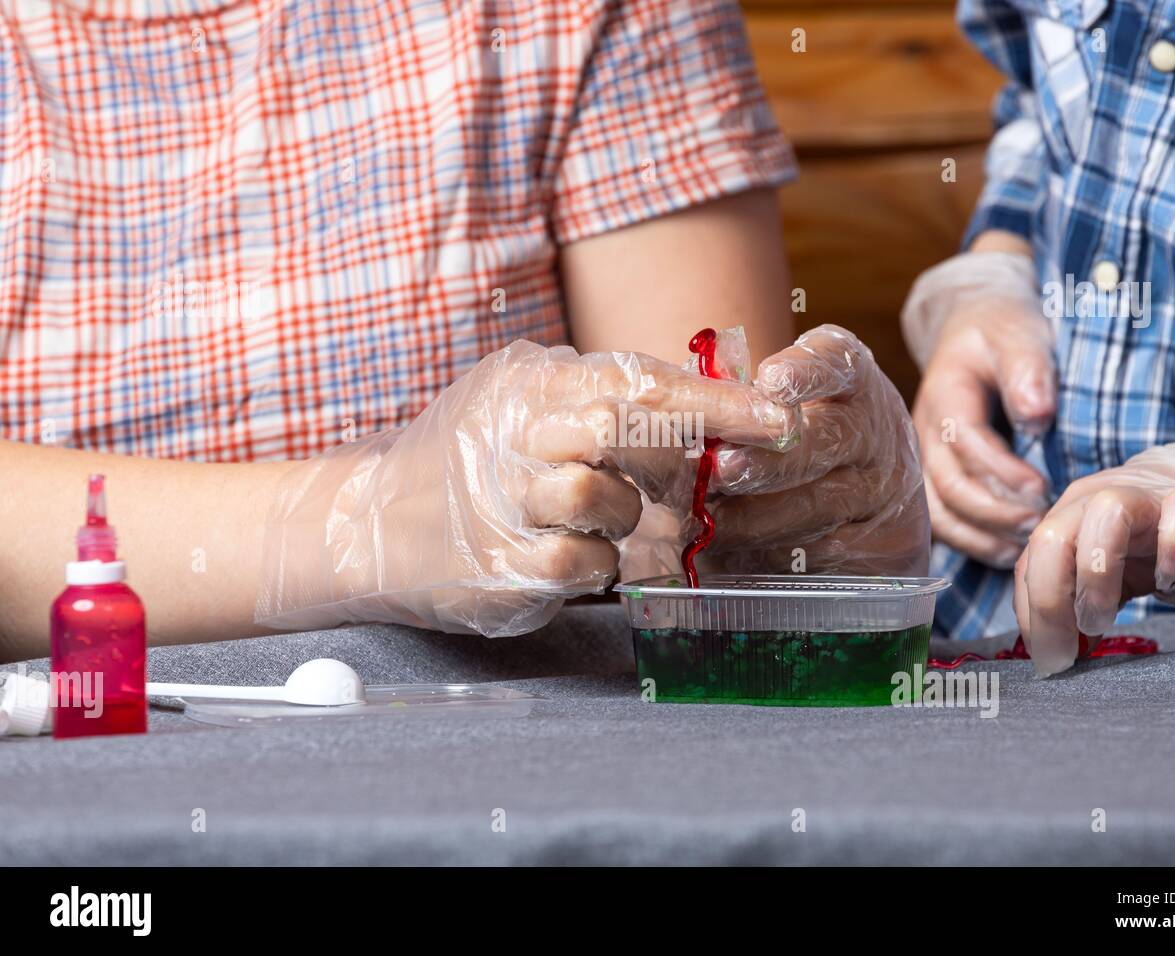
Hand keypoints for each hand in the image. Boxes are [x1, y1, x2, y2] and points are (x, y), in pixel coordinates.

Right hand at [257, 340, 798, 635]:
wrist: (373, 524)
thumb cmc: (470, 457)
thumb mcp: (525, 398)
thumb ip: (603, 394)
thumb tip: (706, 395)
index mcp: (531, 384)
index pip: (638, 381)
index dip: (715, 402)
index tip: (775, 418)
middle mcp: (516, 434)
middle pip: (620, 428)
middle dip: (671, 457)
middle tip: (689, 478)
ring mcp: (504, 503)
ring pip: (603, 499)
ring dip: (624, 515)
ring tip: (604, 516)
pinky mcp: (502, 568)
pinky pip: (583, 564)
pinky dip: (596, 562)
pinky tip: (578, 554)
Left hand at [701, 324, 930, 575]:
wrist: (869, 482)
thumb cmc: (799, 428)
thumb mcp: (780, 398)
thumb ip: (736, 400)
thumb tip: (678, 411)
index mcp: (850, 375)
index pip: (834, 364)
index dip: (805, 371)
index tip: (771, 382)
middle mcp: (876, 427)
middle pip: (823, 443)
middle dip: (767, 461)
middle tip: (722, 471)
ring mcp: (885, 486)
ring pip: (818, 505)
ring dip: (756, 517)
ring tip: (708, 519)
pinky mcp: (889, 541)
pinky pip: (824, 551)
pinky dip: (775, 552)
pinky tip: (738, 550)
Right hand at [906, 252, 1055, 567]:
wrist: (972, 329)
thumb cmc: (1000, 331)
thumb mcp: (1018, 332)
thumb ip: (1028, 368)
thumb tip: (1038, 414)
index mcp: (945, 394)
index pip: (964, 441)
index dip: (1000, 471)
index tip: (1042, 489)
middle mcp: (925, 432)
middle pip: (949, 485)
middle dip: (994, 511)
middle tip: (1039, 523)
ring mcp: (925, 457)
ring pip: (940, 510)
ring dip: (981, 534)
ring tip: (1024, 545)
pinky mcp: (935, 474)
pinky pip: (942, 518)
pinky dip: (970, 541)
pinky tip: (1004, 552)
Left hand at [1013, 444, 1174, 675]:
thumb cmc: (1148, 548)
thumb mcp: (1103, 578)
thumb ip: (1076, 603)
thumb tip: (1056, 651)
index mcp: (1065, 521)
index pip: (1030, 564)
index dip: (1031, 614)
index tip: (1049, 657)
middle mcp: (1094, 501)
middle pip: (1052, 537)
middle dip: (1051, 599)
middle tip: (1074, 643)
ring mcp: (1144, 496)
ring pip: (1107, 513)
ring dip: (1098, 573)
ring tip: (1106, 618)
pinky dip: (1173, 546)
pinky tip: (1168, 578)